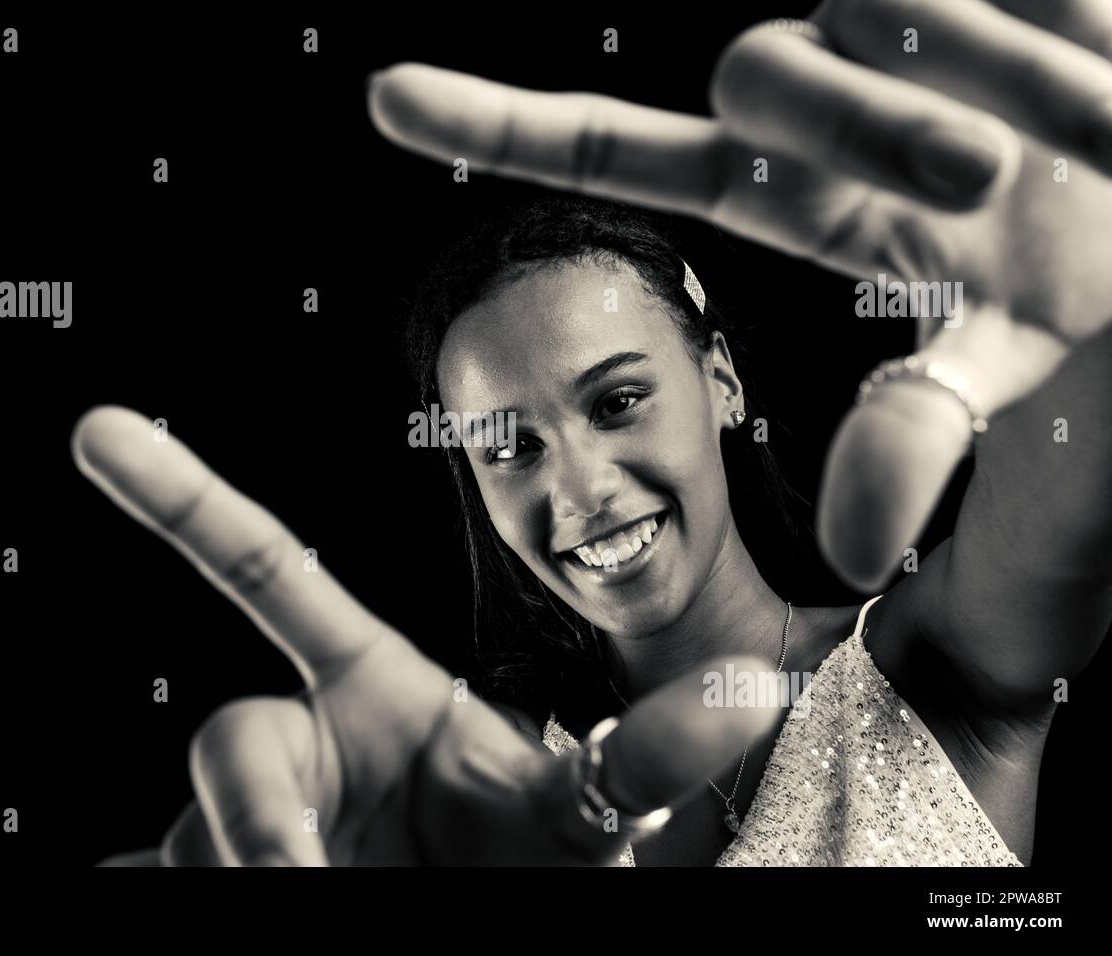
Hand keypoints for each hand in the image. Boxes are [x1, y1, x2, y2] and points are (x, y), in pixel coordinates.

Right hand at [72, 406, 780, 864]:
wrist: (488, 917)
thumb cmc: (526, 861)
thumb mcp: (587, 813)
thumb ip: (649, 755)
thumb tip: (755, 686)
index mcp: (368, 689)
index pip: (268, 574)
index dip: (185, 498)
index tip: (100, 428)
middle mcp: (298, 747)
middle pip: (226, 737)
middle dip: (253, 812)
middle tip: (297, 877)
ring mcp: (249, 826)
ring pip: (199, 844)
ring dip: (256, 874)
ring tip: (338, 896)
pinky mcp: (214, 879)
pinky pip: (173, 882)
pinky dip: (184, 890)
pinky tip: (173, 895)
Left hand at [366, 0, 1111, 589]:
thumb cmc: (1084, 292)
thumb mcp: (997, 368)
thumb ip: (912, 434)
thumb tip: (852, 548)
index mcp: (790, 199)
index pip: (619, 152)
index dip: (500, 122)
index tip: (381, 95)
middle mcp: (811, 108)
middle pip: (752, 75)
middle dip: (858, 122)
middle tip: (985, 175)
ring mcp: (883, 25)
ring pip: (850, 5)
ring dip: (966, 77)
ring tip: (1072, 129)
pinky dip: (1037, 16)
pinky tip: (1082, 49)